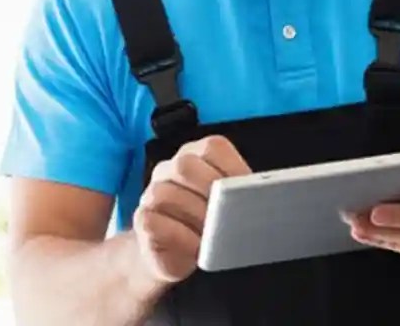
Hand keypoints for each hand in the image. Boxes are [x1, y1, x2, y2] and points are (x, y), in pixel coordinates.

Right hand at [134, 135, 250, 283]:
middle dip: (211, 191)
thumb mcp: (226, 208)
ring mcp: (151, 192)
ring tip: (215, 235)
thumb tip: (257, 199)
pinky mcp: (142, 219)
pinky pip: (154, 221)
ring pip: (167, 193)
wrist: (173, 253)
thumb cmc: (206, 227)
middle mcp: (170, 168)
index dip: (232, 168)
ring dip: (196, 217)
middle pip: (185, 165)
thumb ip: (238, 196)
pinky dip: (181, 236)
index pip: (212, 147)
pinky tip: (197, 247)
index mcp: (196, 156)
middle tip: (229, 215)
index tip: (247, 191)